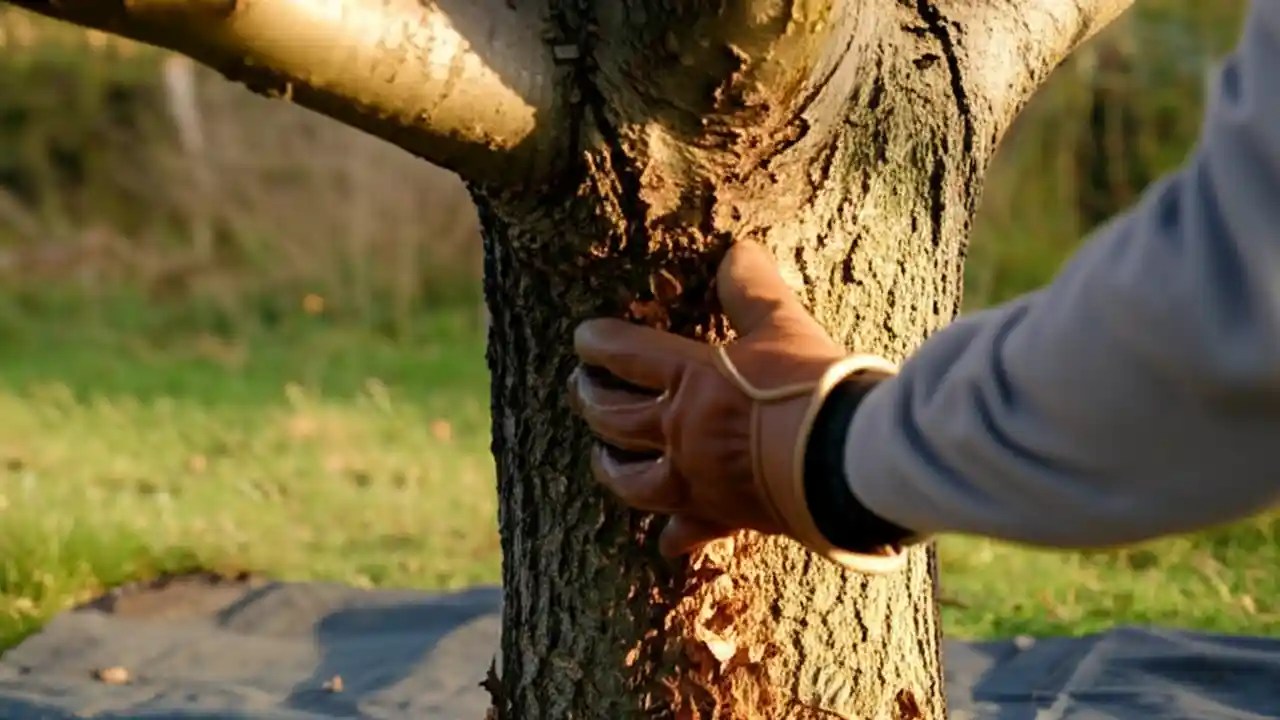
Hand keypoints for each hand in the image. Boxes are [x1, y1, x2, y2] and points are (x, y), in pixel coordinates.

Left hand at [567, 241, 906, 572]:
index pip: (627, 355)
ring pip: (634, 481)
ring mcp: (698, 480)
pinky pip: (689, 530)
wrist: (846, 461)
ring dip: (612, 469)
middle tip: (579, 390)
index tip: (581, 340)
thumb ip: (754, 290)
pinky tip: (666, 541)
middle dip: (590, 401)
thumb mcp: (785, 325)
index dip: (598, 343)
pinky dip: (674, 535)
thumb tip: (738, 252)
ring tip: (602, 458)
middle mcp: (680, 434)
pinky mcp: (725, 516)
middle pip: (616, 419)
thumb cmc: (813, 389)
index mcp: (690, 381)